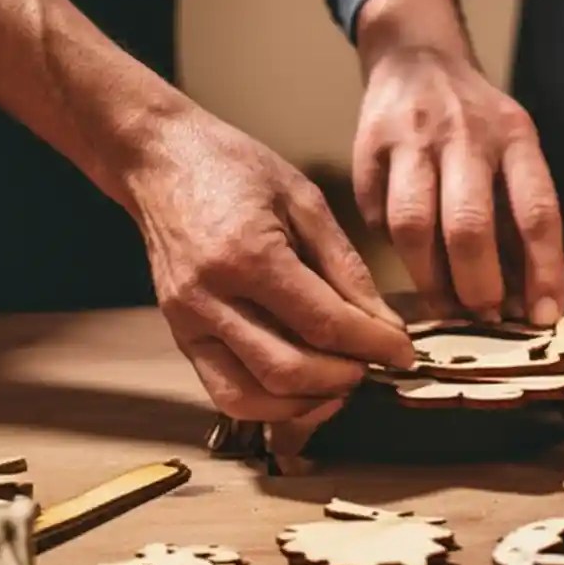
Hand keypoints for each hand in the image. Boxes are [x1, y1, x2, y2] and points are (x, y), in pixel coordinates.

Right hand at [128, 111, 414, 420]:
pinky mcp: (180, 337)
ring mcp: (188, 323)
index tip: (405, 352)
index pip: (324, 324)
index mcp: (249, 255)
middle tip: (374, 363)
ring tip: (341, 380)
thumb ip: (348, 268)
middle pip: (289, 371)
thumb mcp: (306, 201)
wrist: (158, 159)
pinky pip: (227, 394)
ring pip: (254, 397)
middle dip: (345, 378)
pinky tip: (304, 388)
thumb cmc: (234, 169)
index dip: (375, 346)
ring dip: (309, 402)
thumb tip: (386, 325)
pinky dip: (272, 405)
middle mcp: (211, 297)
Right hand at [351, 47, 563, 324]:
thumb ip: (522, 218)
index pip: (536, 212)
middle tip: (486, 317)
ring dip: (431, 281)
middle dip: (479, 286)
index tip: (543, 316)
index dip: (543, 271)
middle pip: (469, 225)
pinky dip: (395, 251)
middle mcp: (463, 134)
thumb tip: (533, 299)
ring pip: (413, 228)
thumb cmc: (477, 126)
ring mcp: (410, 140)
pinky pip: (378, 219)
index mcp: (514, 136)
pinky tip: (412, 259)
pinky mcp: (366, 151)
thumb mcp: (515, 152)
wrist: (416, 61)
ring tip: (447, 307)